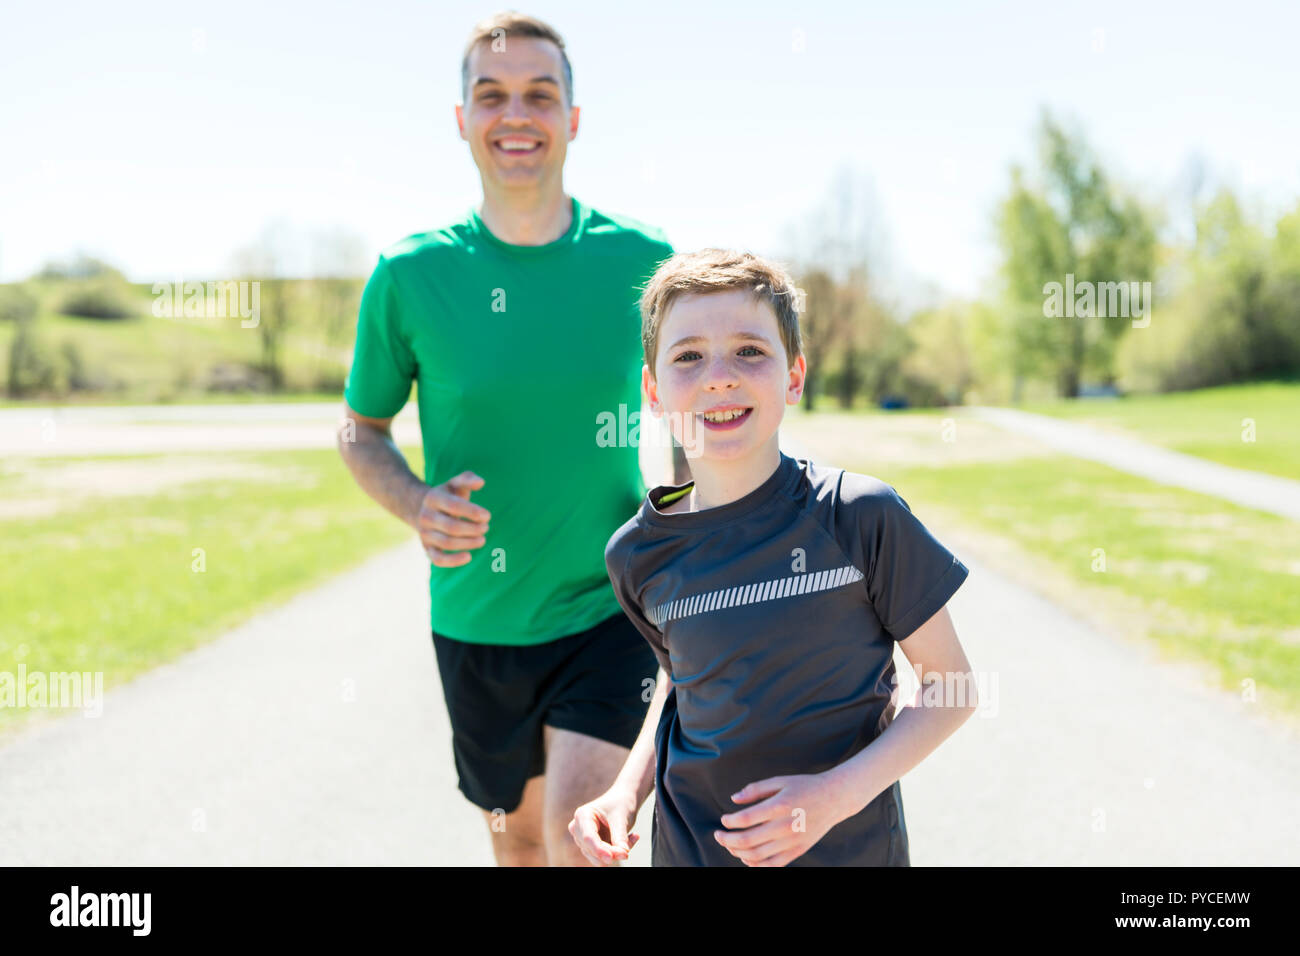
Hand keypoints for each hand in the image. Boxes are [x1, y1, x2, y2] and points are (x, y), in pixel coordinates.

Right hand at [416, 471, 491, 566]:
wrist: (425, 510)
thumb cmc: (448, 496)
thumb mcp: (455, 483)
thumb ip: (468, 479)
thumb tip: (481, 482)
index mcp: (433, 498)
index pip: (454, 506)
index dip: (473, 512)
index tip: (488, 516)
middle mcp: (426, 516)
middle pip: (451, 527)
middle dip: (473, 529)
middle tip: (486, 528)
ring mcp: (425, 534)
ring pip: (447, 543)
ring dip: (468, 543)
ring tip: (482, 540)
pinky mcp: (427, 549)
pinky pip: (438, 559)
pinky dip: (453, 561)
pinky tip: (469, 556)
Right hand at [568, 788, 640, 865]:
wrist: (623, 801)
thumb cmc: (621, 805)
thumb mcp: (621, 818)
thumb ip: (620, 836)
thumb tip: (623, 854)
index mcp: (582, 815)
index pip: (588, 837)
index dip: (599, 850)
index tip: (612, 858)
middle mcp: (578, 828)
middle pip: (591, 849)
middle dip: (611, 853)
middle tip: (627, 851)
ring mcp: (583, 839)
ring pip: (597, 857)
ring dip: (616, 853)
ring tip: (633, 837)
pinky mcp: (591, 847)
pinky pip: (603, 858)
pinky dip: (618, 852)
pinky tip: (632, 838)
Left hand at [713, 773, 852, 866]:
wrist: (834, 798)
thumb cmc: (805, 786)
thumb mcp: (780, 781)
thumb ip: (755, 789)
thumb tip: (733, 799)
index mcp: (779, 806)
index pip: (746, 819)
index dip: (730, 822)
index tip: (724, 820)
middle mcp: (785, 826)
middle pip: (748, 840)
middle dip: (727, 840)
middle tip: (718, 836)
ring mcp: (792, 841)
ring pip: (758, 855)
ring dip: (738, 853)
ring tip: (730, 846)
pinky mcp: (798, 850)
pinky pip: (773, 865)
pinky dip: (756, 865)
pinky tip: (746, 858)